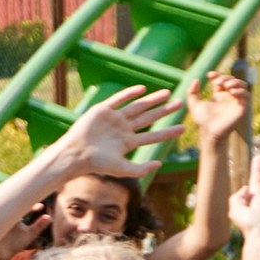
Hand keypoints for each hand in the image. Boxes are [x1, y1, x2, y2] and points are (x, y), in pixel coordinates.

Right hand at [57, 82, 178, 171]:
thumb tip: (160, 163)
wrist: (76, 154)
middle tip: (180, 104)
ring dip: (152, 100)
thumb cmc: (97, 164)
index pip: (153, 136)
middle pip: (148, 118)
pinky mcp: (103, 110)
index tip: (183, 128)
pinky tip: (142, 89)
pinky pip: (118, 99)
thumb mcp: (122, 169)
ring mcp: (114, 118)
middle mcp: (123, 129)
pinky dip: (129, 94)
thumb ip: (141, 169)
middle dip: (164, 111)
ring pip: (137, 106)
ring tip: (167, 93)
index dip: (168, 132)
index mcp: (128, 142)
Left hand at [187, 66, 252, 148]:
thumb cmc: (203, 121)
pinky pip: (246, 95)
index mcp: (219, 95)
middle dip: (225, 78)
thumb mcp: (194, 104)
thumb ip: (192, 92)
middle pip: (232, 80)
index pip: (221, 80)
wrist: (210, 133)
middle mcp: (229, 97)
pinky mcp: (242, 108)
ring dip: (235, 82)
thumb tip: (196, 79)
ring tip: (226, 85)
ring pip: (242, 85)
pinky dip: (240, 91)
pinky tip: (231, 92)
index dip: (217, 75)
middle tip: (218, 81)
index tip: (209, 75)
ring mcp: (236, 102)